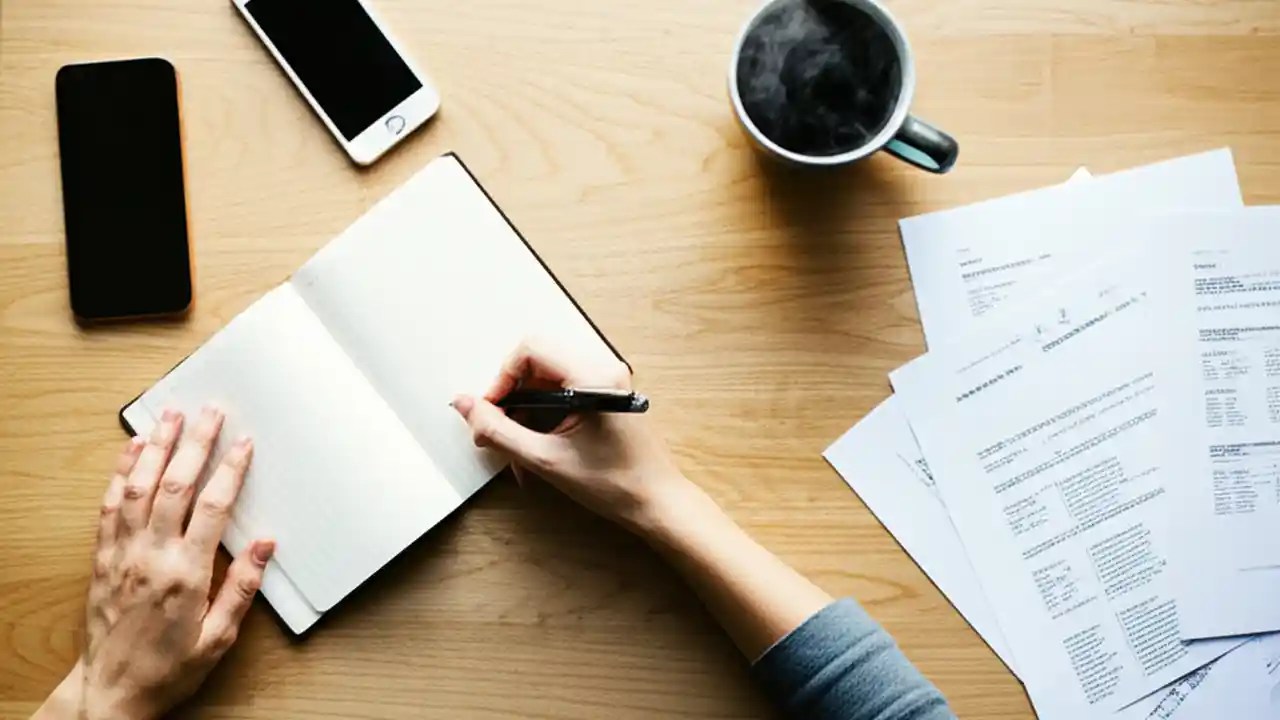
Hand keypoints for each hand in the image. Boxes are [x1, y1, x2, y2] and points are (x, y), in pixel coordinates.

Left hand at [35, 407, 273, 719]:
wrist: (113, 692)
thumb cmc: (170, 669)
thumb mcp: (219, 638)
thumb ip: (242, 588)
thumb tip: (264, 545)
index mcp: (186, 574)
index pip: (211, 507)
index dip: (230, 469)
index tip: (243, 443)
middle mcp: (150, 556)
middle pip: (174, 484)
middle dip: (195, 442)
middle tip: (211, 411)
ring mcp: (122, 554)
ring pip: (138, 486)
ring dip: (156, 447)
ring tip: (171, 416)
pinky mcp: (102, 558)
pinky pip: (110, 506)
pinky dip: (120, 473)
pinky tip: (131, 450)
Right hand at [452, 340, 699, 536]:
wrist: (656, 502)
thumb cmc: (617, 484)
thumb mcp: (546, 459)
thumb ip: (499, 431)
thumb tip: (467, 406)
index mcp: (593, 377)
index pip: (530, 349)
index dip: (501, 378)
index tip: (490, 411)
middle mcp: (603, 370)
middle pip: (536, 362)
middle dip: (510, 396)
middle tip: (496, 431)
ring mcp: (607, 380)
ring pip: (546, 378)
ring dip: (525, 410)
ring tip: (519, 448)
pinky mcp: (607, 393)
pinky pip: (562, 390)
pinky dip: (543, 414)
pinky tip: (538, 444)